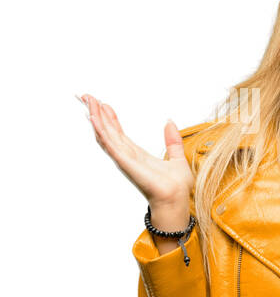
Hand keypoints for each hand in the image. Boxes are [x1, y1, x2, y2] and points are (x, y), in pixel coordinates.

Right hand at [78, 93, 193, 213]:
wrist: (176, 199)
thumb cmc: (176, 186)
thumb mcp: (177, 158)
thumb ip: (172, 141)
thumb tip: (170, 122)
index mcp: (137, 154)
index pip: (119, 132)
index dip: (109, 118)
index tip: (102, 103)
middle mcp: (127, 155)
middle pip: (107, 130)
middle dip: (97, 113)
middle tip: (86, 96)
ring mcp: (124, 159)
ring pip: (105, 135)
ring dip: (96, 118)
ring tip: (88, 102)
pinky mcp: (126, 163)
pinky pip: (111, 145)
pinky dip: (101, 132)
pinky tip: (94, 120)